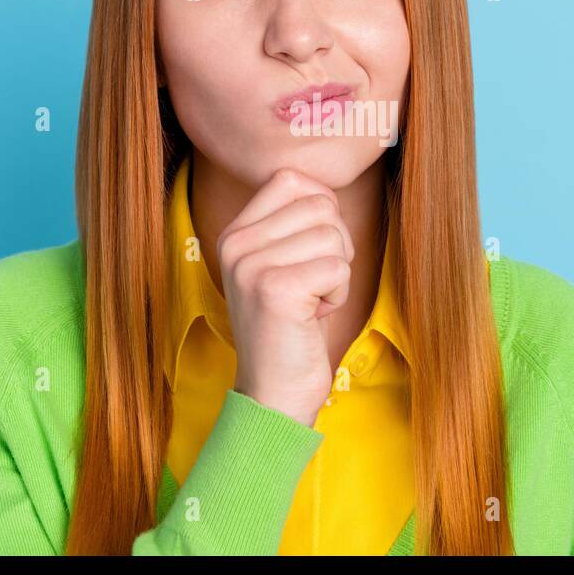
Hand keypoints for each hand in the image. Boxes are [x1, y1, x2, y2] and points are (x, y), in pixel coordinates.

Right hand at [216, 167, 354, 427]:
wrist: (273, 394)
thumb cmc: (291, 327)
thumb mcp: (282, 265)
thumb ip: (295, 223)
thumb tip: (327, 188)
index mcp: (234, 233)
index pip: (291, 179)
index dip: (321, 210)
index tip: (310, 252)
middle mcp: (235, 244)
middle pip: (320, 205)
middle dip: (335, 245)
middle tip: (313, 284)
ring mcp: (251, 265)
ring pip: (334, 235)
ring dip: (337, 273)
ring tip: (310, 303)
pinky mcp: (275, 289)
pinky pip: (338, 267)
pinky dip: (338, 295)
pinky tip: (313, 317)